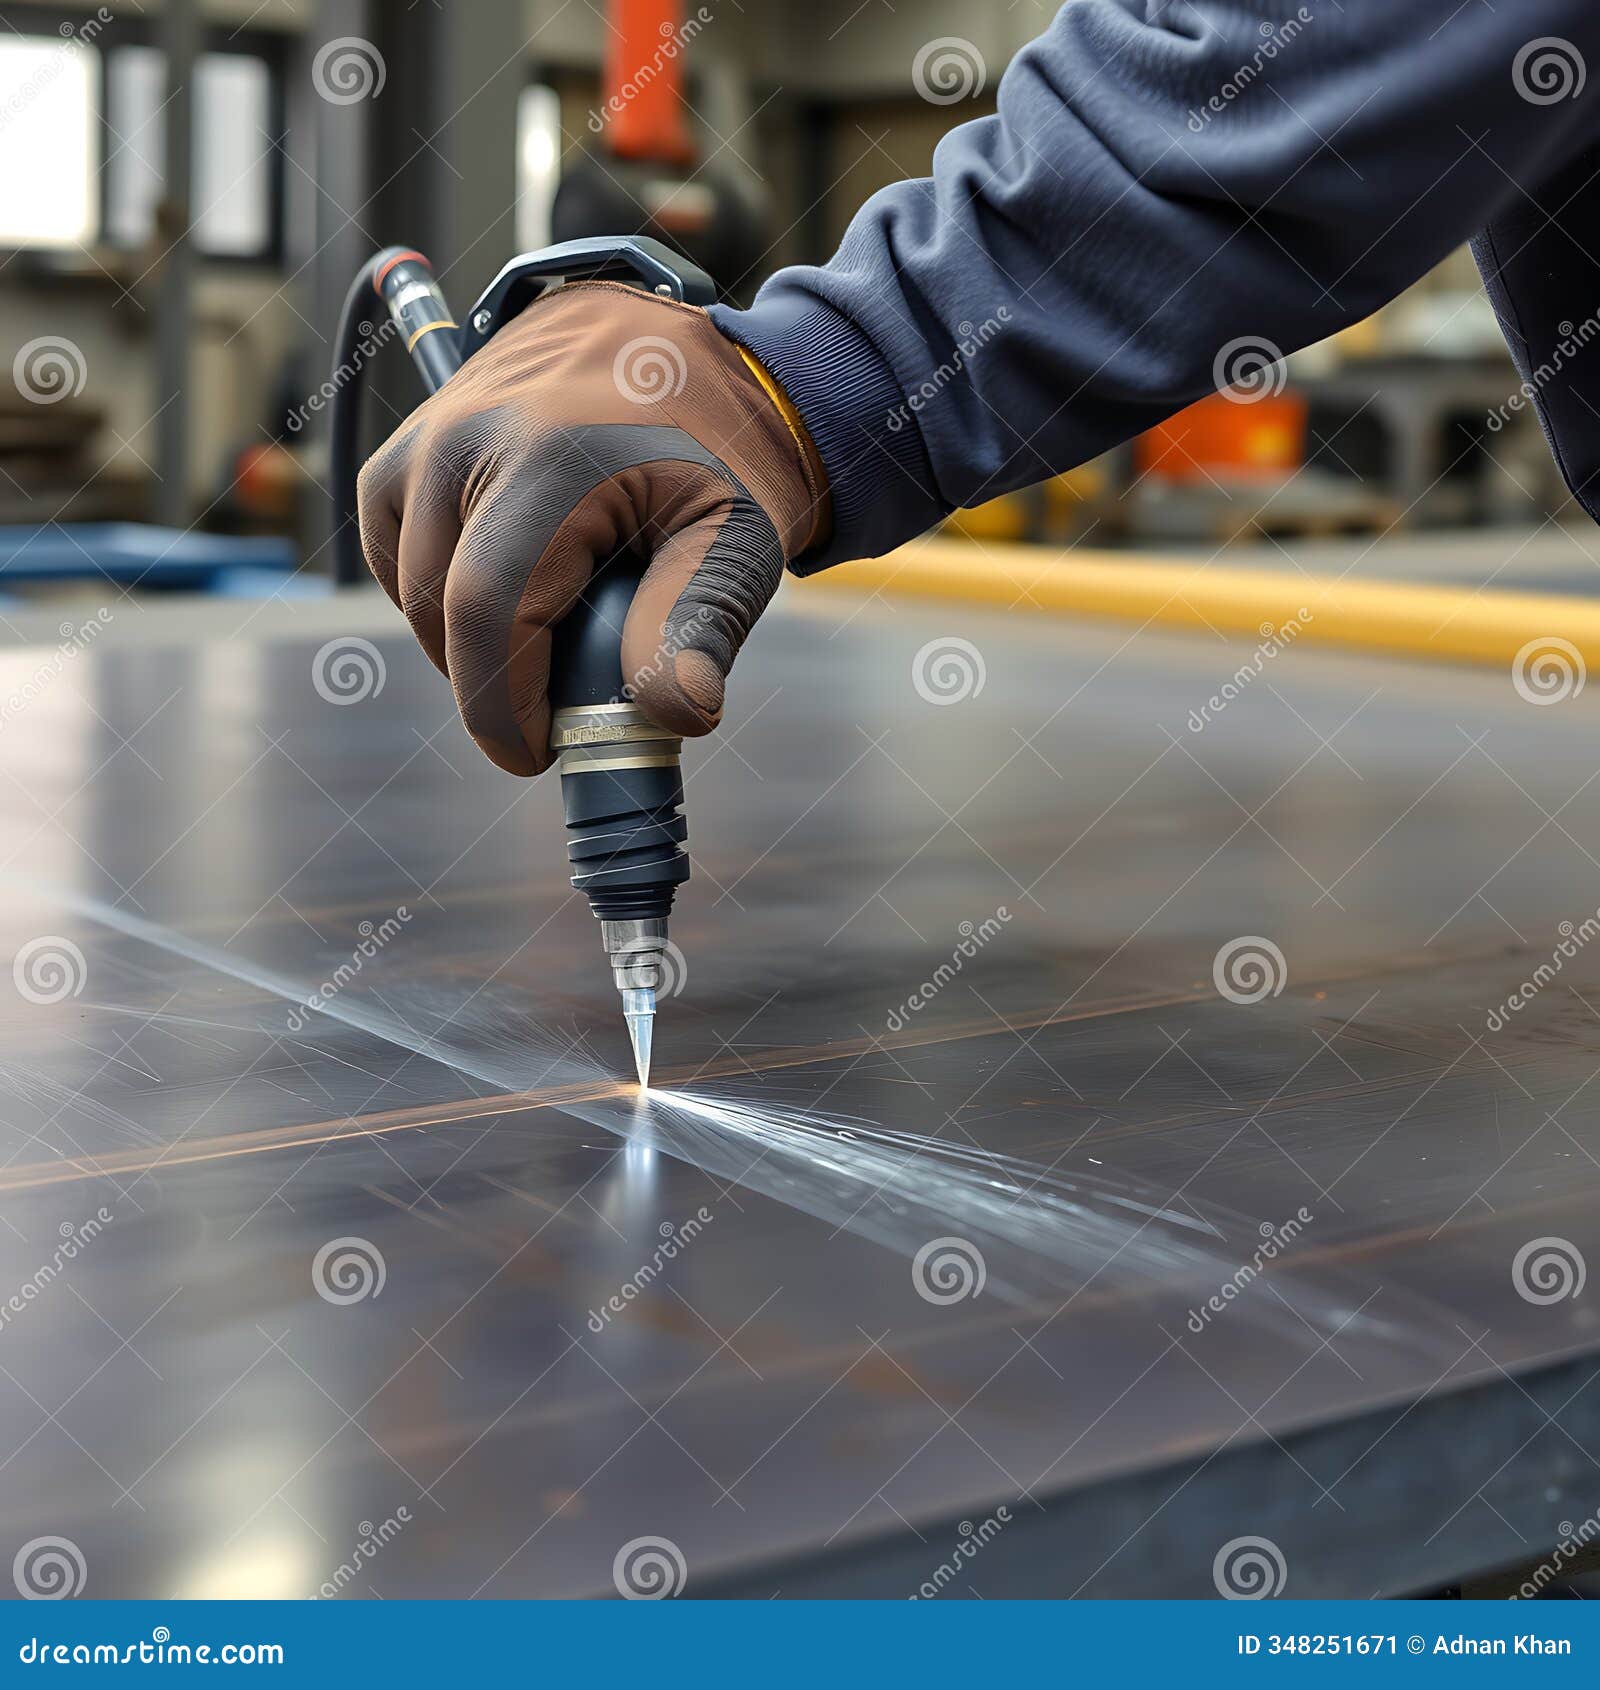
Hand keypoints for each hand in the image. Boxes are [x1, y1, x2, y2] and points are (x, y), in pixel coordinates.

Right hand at [357, 280, 824, 774]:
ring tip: (549, 634)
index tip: (537, 756)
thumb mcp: (738, 541)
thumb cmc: (727, 456)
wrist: (700, 358)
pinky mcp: (417, 434)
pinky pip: (396, 541)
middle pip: (443, 611)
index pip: (485, 615)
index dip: (501, 708)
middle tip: (566, 700)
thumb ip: (700, 628)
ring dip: (466, 637)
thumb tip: (676, 716)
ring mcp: (434, 428)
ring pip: (411, 583)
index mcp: (549, 462)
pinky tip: (506, 590)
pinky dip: (435, 586)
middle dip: (495, 681)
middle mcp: (470, 437)